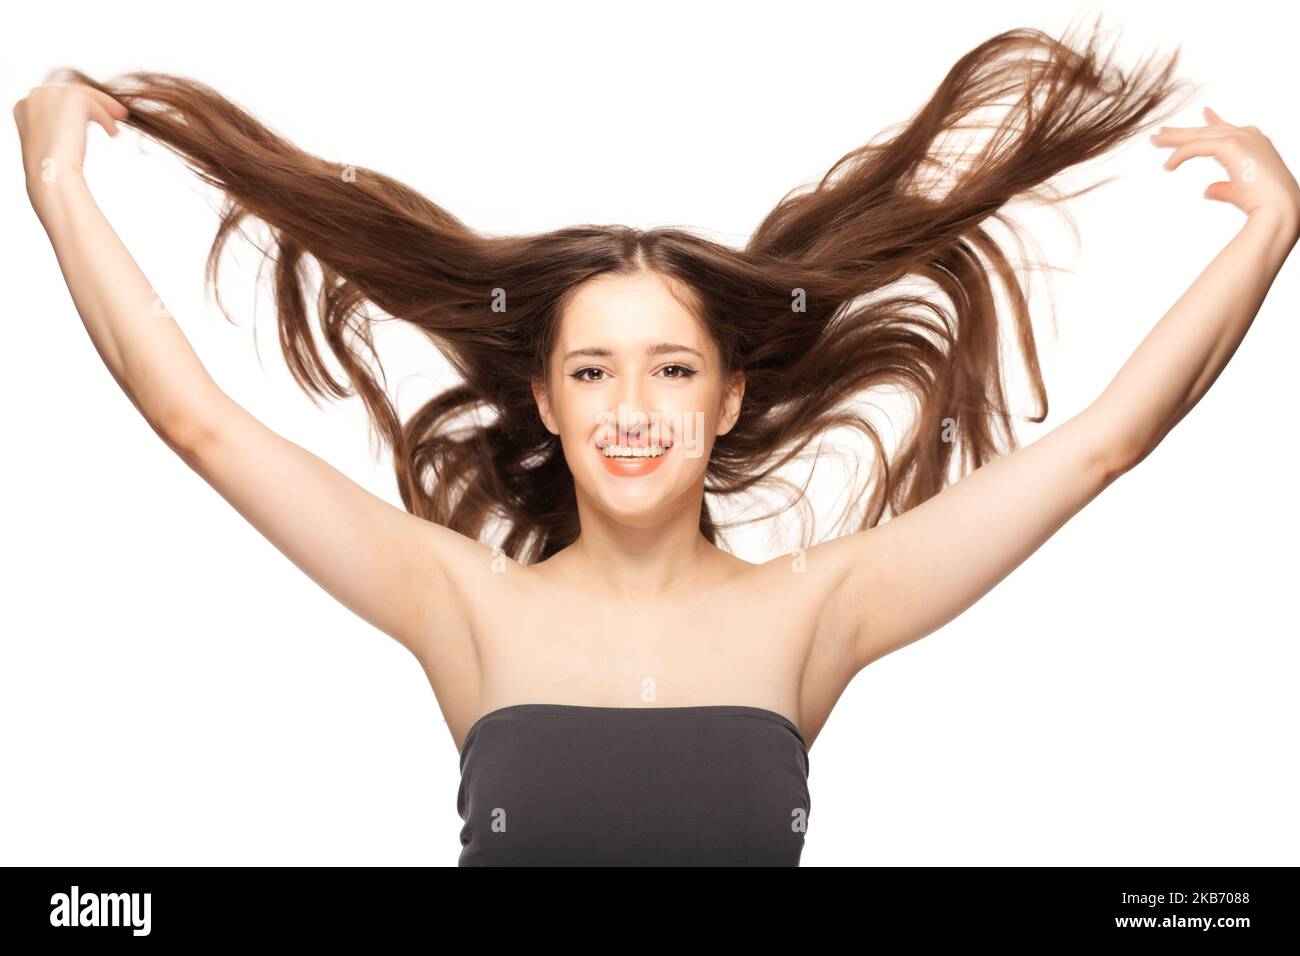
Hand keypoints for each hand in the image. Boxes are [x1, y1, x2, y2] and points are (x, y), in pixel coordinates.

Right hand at [13, 81, 128, 198]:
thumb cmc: (51, 167)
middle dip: (94, 103)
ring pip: (86, 96)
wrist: (51, 171)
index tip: (91, 116)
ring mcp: (52, 93)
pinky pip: (95, 105)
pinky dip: (106, 118)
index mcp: (25, 106)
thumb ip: (56, 127)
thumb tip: (74, 125)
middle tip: (114, 113)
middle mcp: (36, 95)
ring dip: (104, 109)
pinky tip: (114, 133)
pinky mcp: (71, 97)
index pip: (56, 99)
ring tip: (119, 121)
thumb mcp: (49, 142)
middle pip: (72, 92)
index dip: (76, 107)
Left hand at [1152, 106, 1299, 231]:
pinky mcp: (1231, 145)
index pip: (1227, 129)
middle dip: (1183, 132)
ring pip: (1199, 135)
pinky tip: (1168, 165)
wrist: (1278, 208)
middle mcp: (1249, 134)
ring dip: (1174, 139)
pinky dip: (1179, 155)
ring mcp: (1241, 137)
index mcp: (1254, 142)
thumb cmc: (1262, 204)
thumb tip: (1207, 190)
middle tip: (1161, 132)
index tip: (1204, 113)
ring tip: (1154, 141)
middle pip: (1207, 131)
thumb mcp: (1238, 191)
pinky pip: (1196, 146)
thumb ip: (1222, 188)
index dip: (1212, 122)